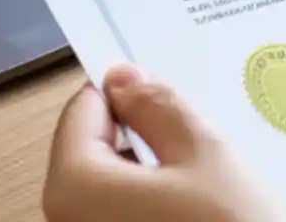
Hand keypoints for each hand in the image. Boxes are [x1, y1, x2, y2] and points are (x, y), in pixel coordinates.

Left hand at [43, 65, 285, 221]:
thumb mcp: (205, 153)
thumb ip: (158, 107)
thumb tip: (125, 78)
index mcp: (74, 187)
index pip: (85, 107)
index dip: (128, 90)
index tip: (163, 87)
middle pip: (97, 151)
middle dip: (146, 136)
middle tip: (200, 136)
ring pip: (117, 188)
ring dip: (158, 175)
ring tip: (211, 179)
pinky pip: (130, 218)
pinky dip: (161, 207)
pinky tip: (206, 210)